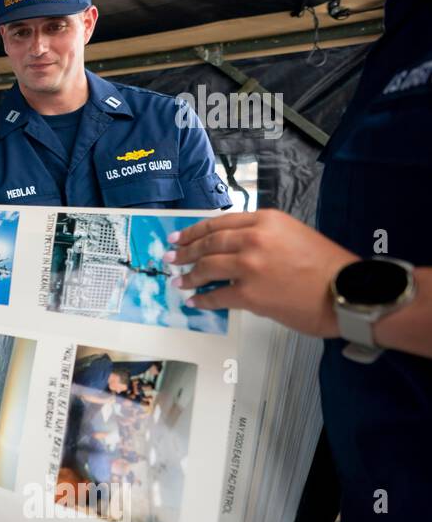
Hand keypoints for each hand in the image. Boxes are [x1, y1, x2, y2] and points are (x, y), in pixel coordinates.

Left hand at [166, 209, 358, 336]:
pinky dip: (202, 299)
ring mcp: (249, 266)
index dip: (195, 231)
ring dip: (188, 275)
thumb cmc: (328, 267)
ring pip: (207, 267)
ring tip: (178, 279)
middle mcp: (254, 238)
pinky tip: (195, 300)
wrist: (348, 292)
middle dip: (185, 251)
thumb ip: (264, 236)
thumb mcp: (294, 234)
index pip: (220, 223)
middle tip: (172, 257)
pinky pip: (216, 296)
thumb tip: (235, 248)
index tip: (180, 237)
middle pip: (209, 243)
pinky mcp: (249, 294)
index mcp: (266, 220)